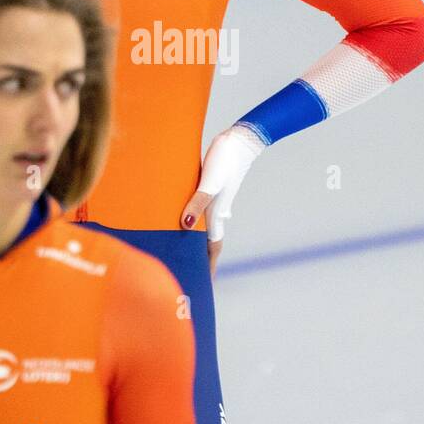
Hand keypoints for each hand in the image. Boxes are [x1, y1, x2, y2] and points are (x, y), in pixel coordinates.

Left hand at [180, 126, 264, 274]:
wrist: (240, 139)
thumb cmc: (225, 159)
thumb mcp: (210, 181)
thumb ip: (197, 202)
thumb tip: (185, 225)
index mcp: (216, 213)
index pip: (213, 247)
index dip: (208, 266)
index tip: (204, 284)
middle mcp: (216, 210)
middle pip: (207, 240)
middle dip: (200, 257)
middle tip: (188, 271)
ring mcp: (213, 199)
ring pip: (202, 226)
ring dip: (195, 238)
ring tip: (183, 249)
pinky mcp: (209, 187)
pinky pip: (198, 210)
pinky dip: (191, 219)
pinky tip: (182, 218)